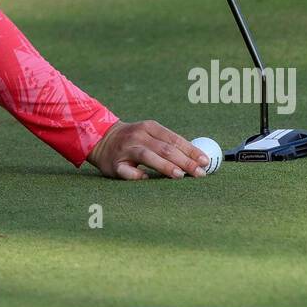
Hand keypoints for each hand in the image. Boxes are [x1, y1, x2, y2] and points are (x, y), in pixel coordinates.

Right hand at [86, 120, 211, 179]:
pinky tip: (147, 179)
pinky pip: (127, 171)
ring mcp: (125, 149)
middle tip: (200, 173)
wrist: (100, 139)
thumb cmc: (134, 140)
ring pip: (147, 156)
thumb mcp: (149, 134)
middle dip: (184, 161)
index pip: (174, 138)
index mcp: (149, 127)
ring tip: (180, 175)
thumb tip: (199, 159)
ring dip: (165, 166)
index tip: (205, 161)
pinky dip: (137, 175)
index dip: (190, 150)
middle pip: (164, 148)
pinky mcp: (114, 164)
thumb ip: (169, 144)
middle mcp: (138, 136)